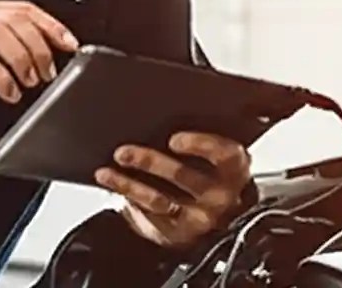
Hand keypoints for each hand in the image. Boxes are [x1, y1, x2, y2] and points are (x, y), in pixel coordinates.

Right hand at [0, 0, 78, 112]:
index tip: (71, 44)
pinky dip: (0, 77)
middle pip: (14, 19)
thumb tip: (37, 59)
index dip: (51, 24)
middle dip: (40, 47)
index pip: (21, 8)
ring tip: (30, 83)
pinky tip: (7, 92)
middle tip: (49, 73)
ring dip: (23, 60)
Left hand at [95, 132, 251, 248]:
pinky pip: (149, 216)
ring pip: (161, 200)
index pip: (224, 154)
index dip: (200, 145)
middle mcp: (222, 196)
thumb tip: (163, 109)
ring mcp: (200, 218)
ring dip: (129, 185)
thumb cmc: (209, 170)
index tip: (174, 139)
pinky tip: (113, 185)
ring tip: (106, 173)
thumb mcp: (215, 153)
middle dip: (149, 162)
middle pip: (184, 176)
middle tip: (122, 152)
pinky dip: (128, 197)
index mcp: (235, 168)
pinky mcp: (178, 233)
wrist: (212, 213)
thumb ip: (202, 137)